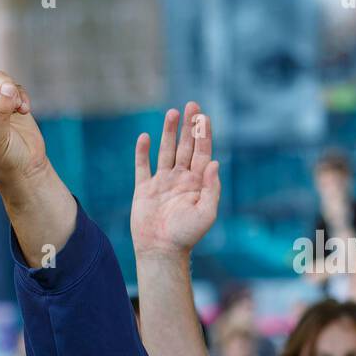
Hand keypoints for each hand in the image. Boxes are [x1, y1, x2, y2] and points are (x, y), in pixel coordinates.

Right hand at [131, 103, 220, 257]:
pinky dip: (142, 152)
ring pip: (166, 152)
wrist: (161, 251)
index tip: (203, 116)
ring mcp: (161, 183)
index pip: (202, 152)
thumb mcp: (207, 213)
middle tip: (191, 105)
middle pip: (185, 147)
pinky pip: (142, 167)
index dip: (203, 134)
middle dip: (188, 127)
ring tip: (172, 113)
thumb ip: (212, 188)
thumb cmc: (186, 235)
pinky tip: (144, 137)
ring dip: (169, 133)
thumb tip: (214, 162)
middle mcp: (180, 179)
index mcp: (197, 183)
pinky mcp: (143, 190)